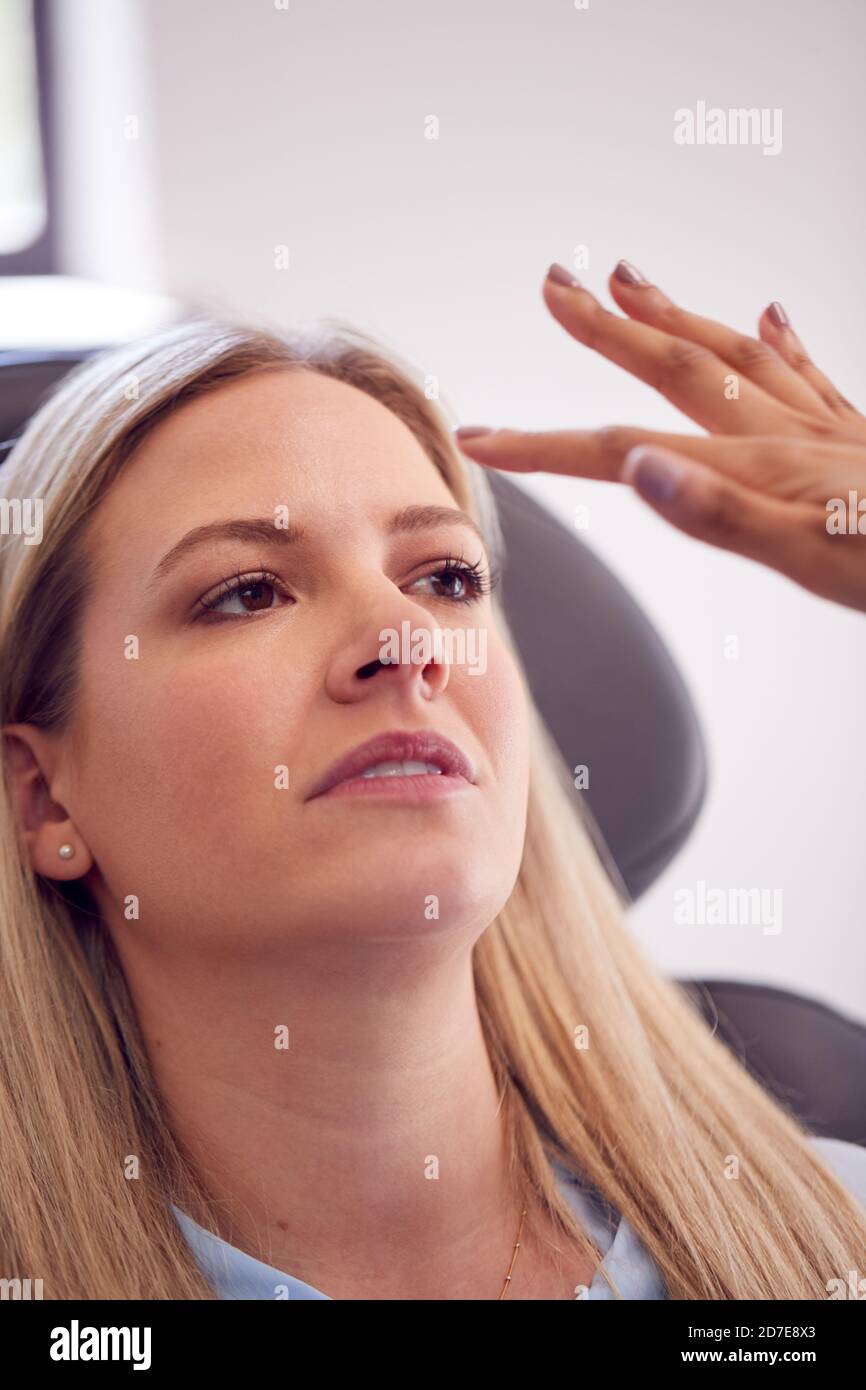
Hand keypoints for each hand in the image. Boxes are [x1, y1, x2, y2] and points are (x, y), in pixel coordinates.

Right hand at [454, 260, 865, 612]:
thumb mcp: (812, 556)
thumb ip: (720, 513)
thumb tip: (641, 466)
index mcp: (755, 465)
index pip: (624, 450)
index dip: (544, 445)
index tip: (479, 438)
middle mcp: (781, 430)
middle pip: (675, 365)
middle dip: (605, 330)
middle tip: (553, 285)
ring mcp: (820, 427)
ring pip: (734, 354)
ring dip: (675, 314)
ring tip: (629, 277)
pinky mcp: (854, 436)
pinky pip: (808, 373)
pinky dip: (778, 341)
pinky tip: (771, 315)